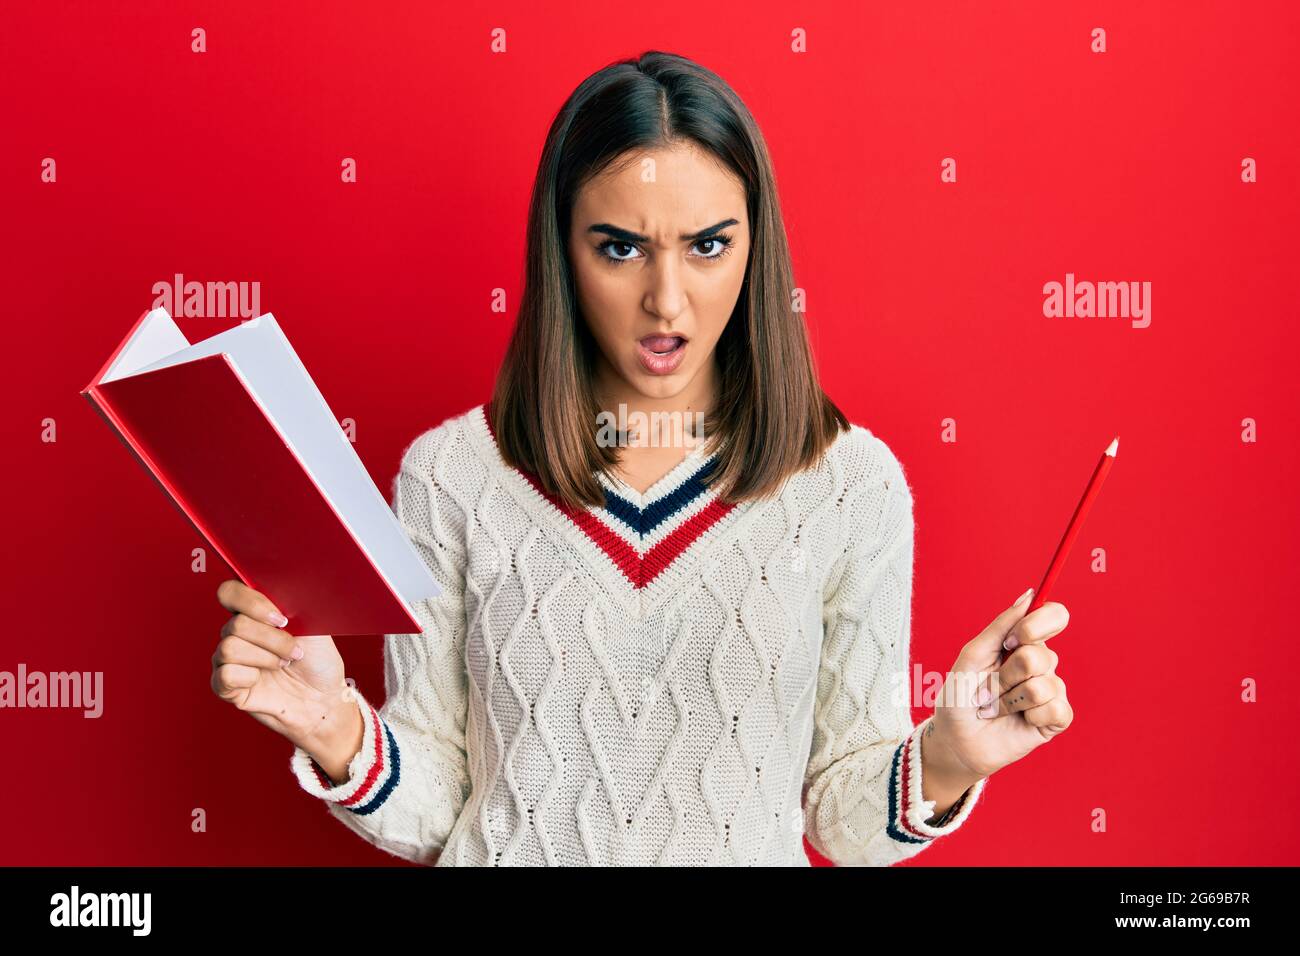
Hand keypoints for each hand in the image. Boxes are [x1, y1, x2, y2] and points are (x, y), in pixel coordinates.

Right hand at [209, 579, 355, 753]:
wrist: (323, 697)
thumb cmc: (318, 661)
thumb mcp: (312, 624)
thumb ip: (289, 603)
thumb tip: (277, 584)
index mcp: (254, 614)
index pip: (230, 593)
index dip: (251, 602)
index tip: (281, 618)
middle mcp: (236, 634)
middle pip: (235, 624)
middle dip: (273, 639)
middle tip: (296, 651)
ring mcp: (228, 660)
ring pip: (229, 648)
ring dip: (265, 657)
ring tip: (284, 664)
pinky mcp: (225, 686)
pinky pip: (225, 674)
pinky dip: (250, 677)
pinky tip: (263, 680)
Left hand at [926, 588, 1074, 779]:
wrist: (954, 738)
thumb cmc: (960, 695)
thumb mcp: (973, 655)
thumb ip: (1001, 625)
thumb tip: (1029, 594)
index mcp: (1024, 642)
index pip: (1055, 616)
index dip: (1037, 625)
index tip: (1011, 642)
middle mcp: (1042, 664)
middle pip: (1040, 655)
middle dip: (1005, 675)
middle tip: (988, 689)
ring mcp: (1051, 691)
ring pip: (1042, 685)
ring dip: (1008, 700)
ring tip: (994, 708)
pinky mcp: (1056, 718)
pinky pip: (1055, 709)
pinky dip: (1026, 716)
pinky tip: (1016, 721)